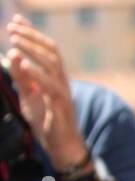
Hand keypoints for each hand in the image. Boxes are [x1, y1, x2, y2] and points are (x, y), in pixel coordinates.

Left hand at [5, 15, 87, 169]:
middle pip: (51, 52)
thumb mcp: (28, 96)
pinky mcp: (62, 105)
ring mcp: (64, 93)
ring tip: (14, 42)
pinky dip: (35, 73)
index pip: (47, 49)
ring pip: (52, 64)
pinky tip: (22, 64)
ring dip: (32, 50)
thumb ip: (21, 77)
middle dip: (31, 37)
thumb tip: (12, 55)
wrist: (62, 148)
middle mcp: (62, 81)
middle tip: (12, 29)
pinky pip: (50, 85)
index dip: (32, 34)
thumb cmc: (47, 123)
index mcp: (55, 78)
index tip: (16, 21)